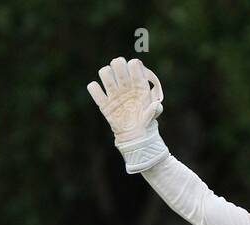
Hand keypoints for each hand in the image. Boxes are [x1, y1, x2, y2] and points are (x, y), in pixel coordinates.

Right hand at [87, 57, 168, 172]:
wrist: (135, 137)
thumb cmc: (145, 123)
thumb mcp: (152, 117)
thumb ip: (154, 110)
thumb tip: (156, 105)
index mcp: (138, 85)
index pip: (134, 65)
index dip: (134, 65)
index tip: (136, 73)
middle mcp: (125, 86)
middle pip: (117, 63)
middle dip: (118, 65)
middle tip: (122, 77)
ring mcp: (114, 93)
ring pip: (104, 72)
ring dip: (106, 75)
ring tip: (113, 87)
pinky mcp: (104, 103)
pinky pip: (93, 88)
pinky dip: (94, 89)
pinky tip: (103, 97)